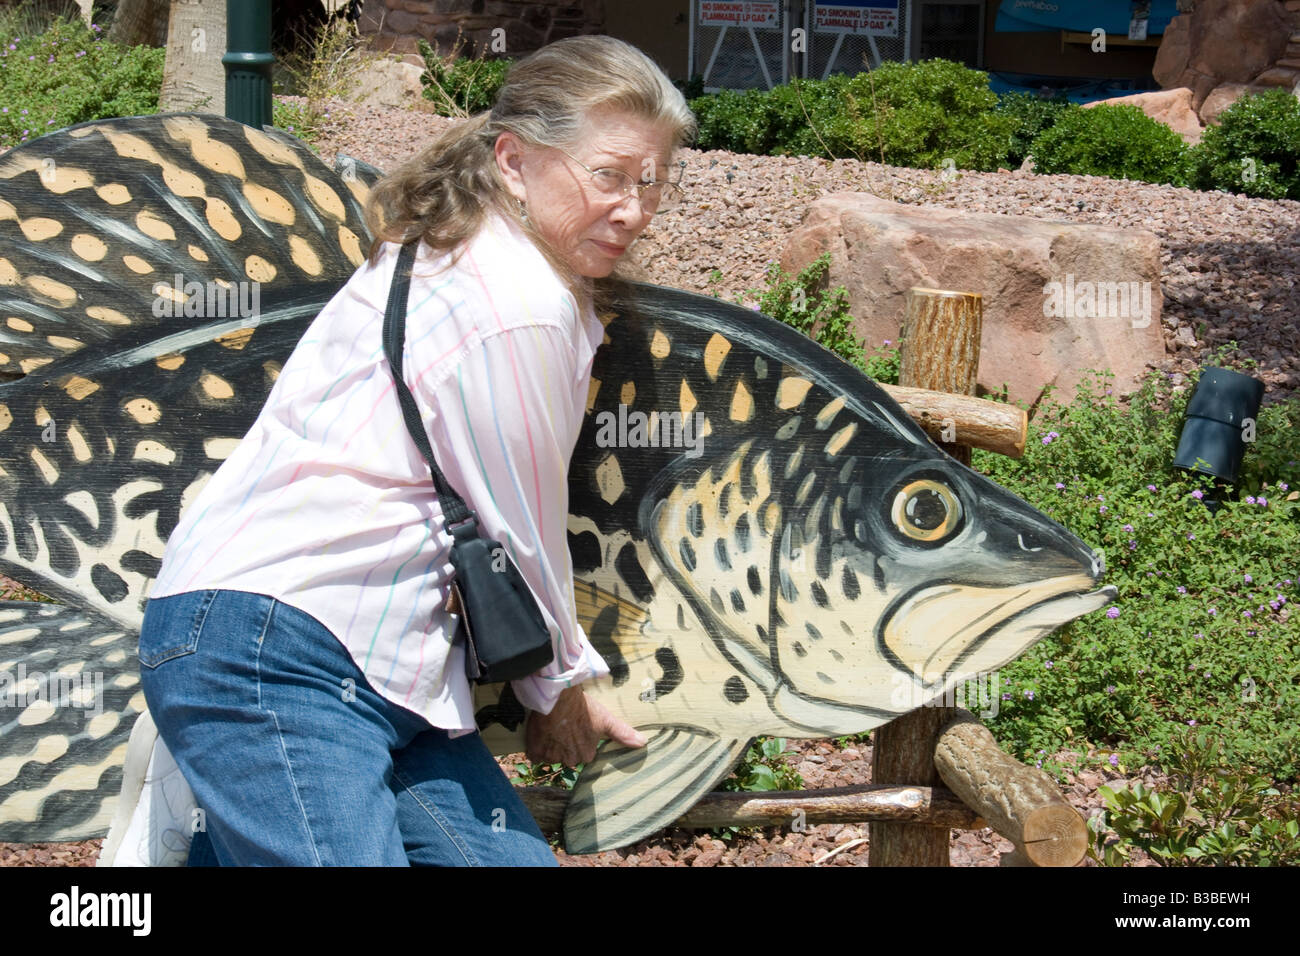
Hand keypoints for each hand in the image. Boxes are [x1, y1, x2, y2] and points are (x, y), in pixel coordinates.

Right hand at [524, 686, 646, 766]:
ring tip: (553, 727)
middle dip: (564, 745)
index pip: (583, 753)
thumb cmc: (583, 707)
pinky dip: (537, 746)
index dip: (578, 740)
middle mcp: (569, 761)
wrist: (557, 696)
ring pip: (551, 755)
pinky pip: (536, 755)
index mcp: (586, 755)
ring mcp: (552, 757)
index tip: (576, 729)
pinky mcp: (535, 752)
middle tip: (564, 726)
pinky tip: (541, 733)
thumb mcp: (605, 719)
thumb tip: (643, 744)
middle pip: (566, 756)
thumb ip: (622, 733)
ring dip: (550, 745)